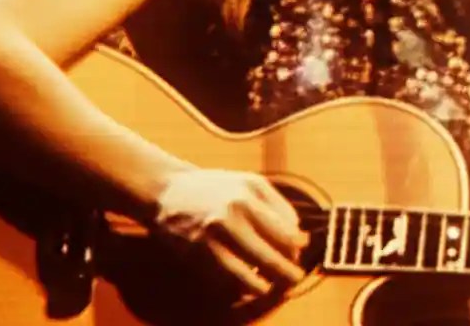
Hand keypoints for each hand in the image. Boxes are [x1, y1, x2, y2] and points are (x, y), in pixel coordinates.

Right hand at [152, 168, 307, 298]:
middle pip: (271, 257)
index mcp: (251, 193)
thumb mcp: (251, 184)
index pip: (286, 233)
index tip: (296, 255)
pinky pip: (224, 280)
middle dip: (286, 273)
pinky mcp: (196, 253)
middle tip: (293, 280)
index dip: (295, 250)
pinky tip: (244, 283)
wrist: (168, 189)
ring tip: (268, 286)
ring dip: (263, 286)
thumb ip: (279, 207)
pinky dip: (238, 286)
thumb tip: (300, 238)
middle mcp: (233, 213)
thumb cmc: (217, 188)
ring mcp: (213, 235)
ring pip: (248, 276)